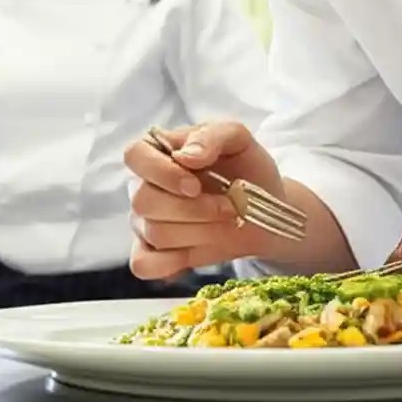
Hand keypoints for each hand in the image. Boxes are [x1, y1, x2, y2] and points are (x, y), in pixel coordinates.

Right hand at [124, 121, 287, 279]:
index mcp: (158, 152)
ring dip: (199, 232)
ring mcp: (145, 222)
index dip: (161, 173)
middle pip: (144, 201)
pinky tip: (193, 254)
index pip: (134, 155)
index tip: (195, 185)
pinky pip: (142, 265)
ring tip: (224, 223)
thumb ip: (211, 136)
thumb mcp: (238, 139)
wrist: (267, 211)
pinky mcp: (154, 253)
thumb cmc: (247, 169)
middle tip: (228, 208)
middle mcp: (145, 186)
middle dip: (194, 209)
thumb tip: (184, 156)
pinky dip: (168, 264)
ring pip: (154, 233)